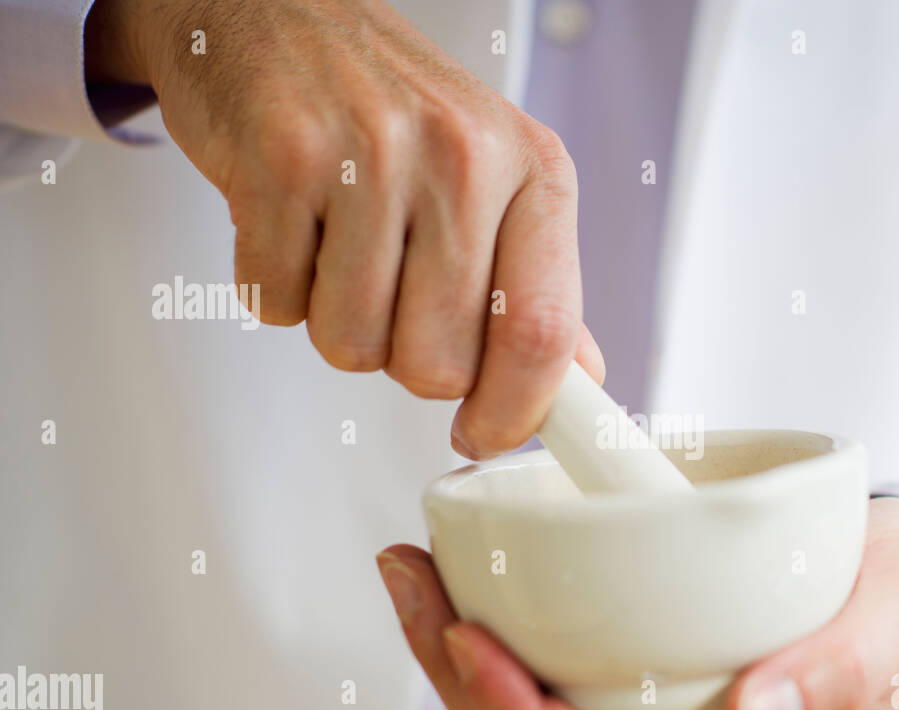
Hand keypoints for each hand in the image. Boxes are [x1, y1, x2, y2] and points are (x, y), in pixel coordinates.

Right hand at [85, 0, 603, 457]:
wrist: (274, 8)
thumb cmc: (389, 106)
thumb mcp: (494, 178)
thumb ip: (537, 286)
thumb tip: (581, 385)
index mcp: (534, 169)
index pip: (542, 333)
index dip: (512, 411)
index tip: (482, 434)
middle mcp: (464, 156)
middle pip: (438, 364)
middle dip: (403, 354)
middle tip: (388, 287)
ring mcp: (371, 153)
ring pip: (352, 346)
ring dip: (335, 320)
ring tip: (336, 244)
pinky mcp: (280, 157)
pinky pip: (275, 304)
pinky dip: (274, 285)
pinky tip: (290, 224)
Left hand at [376, 497, 898, 709]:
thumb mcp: (890, 623)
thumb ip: (832, 674)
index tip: (462, 634)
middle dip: (459, 686)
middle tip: (411, 583)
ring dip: (461, 671)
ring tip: (419, 580)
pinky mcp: (653, 707)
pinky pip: (554, 706)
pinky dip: (499, 657)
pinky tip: (471, 593)